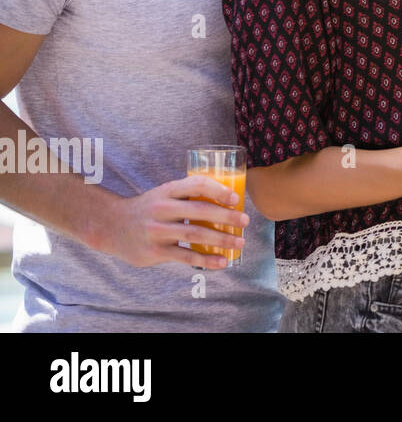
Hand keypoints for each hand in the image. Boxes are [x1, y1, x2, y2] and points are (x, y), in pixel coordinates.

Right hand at [93, 176, 248, 269]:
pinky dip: (206, 259)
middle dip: (226, 217)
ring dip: (222, 240)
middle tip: (245, 222)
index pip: (196, 185)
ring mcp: (157, 231)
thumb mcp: (163, 194)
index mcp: (167, 191)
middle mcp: (161, 209)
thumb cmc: (147, 209)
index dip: (218, 190)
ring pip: (195, 234)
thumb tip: (227, 199)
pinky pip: (185, 256)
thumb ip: (187, 195)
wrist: (110, 226)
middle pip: (200, 211)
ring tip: (240, 243)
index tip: (236, 198)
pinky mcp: (154, 251)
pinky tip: (222, 262)